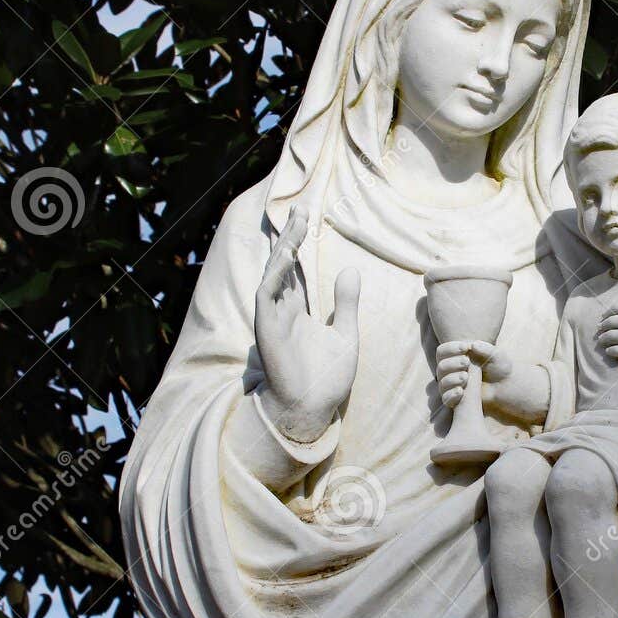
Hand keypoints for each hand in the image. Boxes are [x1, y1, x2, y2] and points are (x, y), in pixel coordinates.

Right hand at [254, 209, 360, 442]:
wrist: (313, 409)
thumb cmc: (327, 379)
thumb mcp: (346, 333)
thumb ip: (346, 303)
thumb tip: (350, 269)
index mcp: (298, 311)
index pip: (296, 269)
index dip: (299, 243)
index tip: (307, 217)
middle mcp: (282, 311)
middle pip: (284, 265)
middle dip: (291, 237)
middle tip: (301, 208)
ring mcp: (273, 319)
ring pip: (274, 275)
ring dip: (284, 249)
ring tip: (297, 223)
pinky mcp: (267, 330)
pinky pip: (267, 297)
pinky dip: (275, 276)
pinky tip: (286, 257)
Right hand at [436, 340, 513, 406]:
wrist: (504, 386)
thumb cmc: (498, 367)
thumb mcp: (496, 355)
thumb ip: (485, 349)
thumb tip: (473, 345)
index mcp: (456, 357)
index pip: (443, 351)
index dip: (451, 348)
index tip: (466, 347)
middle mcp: (451, 371)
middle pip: (441, 366)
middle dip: (452, 363)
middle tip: (466, 362)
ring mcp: (452, 386)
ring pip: (442, 382)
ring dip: (452, 379)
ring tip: (466, 377)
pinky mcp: (456, 399)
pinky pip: (446, 398)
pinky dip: (452, 395)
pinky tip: (461, 391)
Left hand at [596, 296, 617, 359]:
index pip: (614, 308)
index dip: (607, 312)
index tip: (603, 316)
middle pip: (609, 322)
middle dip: (602, 325)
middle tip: (598, 328)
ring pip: (609, 336)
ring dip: (603, 339)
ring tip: (600, 341)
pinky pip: (616, 350)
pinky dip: (610, 351)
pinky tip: (608, 352)